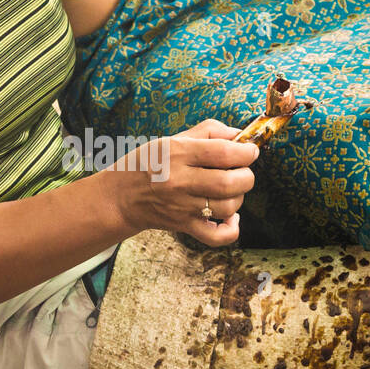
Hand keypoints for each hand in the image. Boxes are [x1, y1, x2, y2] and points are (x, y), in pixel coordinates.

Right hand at [106, 119, 259, 246]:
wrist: (119, 197)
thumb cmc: (147, 163)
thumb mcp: (172, 139)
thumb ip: (208, 131)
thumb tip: (240, 135)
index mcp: (177, 153)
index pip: (224, 152)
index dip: (246, 152)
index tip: (250, 151)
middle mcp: (180, 181)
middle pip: (231, 182)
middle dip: (246, 175)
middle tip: (241, 171)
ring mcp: (182, 207)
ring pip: (228, 207)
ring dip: (238, 197)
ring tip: (230, 190)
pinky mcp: (183, 226)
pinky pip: (217, 236)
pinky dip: (232, 229)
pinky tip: (231, 217)